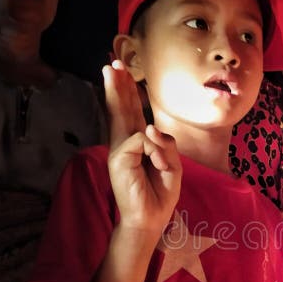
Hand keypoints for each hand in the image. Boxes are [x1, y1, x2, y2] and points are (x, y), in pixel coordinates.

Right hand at [104, 61, 181, 235]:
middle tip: (111, 62)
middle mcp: (125, 144)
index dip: (126, 93)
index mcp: (137, 144)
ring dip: (121, 91)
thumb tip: (151, 129)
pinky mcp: (119, 158)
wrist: (149, 219)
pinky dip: (156, 151)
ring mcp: (119, 150)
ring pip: (123, 114)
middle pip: (122, 109)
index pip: (131, 114)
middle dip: (117, 83)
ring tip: (112, 68)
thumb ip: (165, 146)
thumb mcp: (172, 166)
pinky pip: (143, 141)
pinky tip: (157, 164)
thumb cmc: (159, 194)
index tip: (118, 71)